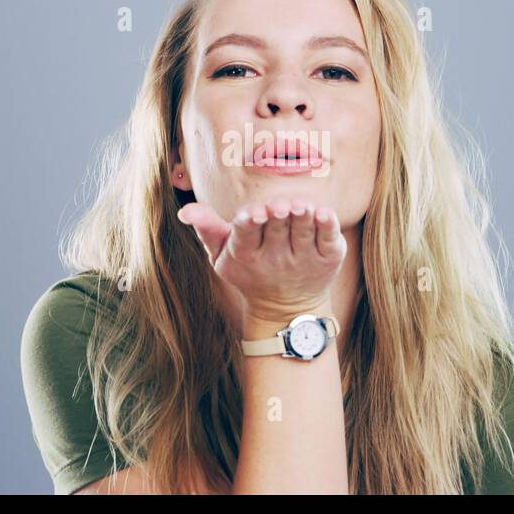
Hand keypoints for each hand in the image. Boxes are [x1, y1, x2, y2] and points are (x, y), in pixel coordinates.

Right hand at [177, 197, 346, 331]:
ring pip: (303, 232)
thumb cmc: (249, 270)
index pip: (246, 233)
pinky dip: (328, 226)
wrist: (285, 308)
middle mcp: (275, 257)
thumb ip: (206, 229)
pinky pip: (329, 240)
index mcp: (246, 253)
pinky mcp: (327, 258)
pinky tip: (324, 213)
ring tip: (301, 206)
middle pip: (276, 228)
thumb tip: (185, 211)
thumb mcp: (222, 254)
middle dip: (277, 214)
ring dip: (302, 217)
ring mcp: (303, 258)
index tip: (254, 212)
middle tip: (279, 206)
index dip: (250, 221)